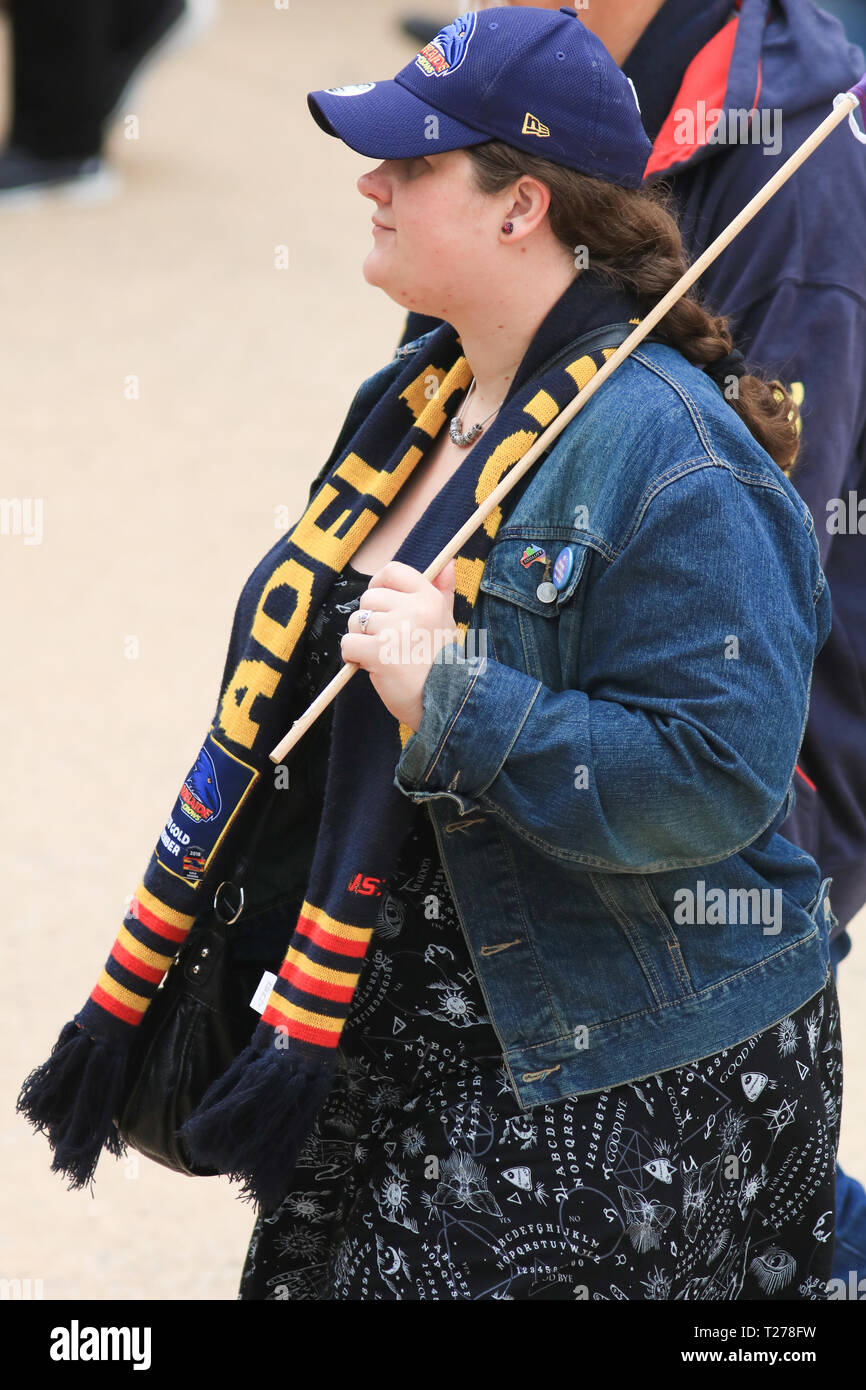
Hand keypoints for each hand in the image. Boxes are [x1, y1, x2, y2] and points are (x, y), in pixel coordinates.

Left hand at [340, 558, 459, 731]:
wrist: (446, 701)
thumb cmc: (442, 661)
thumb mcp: (447, 620)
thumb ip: (443, 591)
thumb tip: (447, 562)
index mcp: (428, 598)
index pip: (392, 571)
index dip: (378, 585)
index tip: (380, 604)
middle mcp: (413, 609)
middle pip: (369, 598)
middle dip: (370, 620)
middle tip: (387, 641)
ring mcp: (395, 630)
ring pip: (356, 621)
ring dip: (361, 639)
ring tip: (381, 655)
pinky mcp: (379, 653)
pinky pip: (348, 644)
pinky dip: (352, 657)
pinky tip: (369, 666)